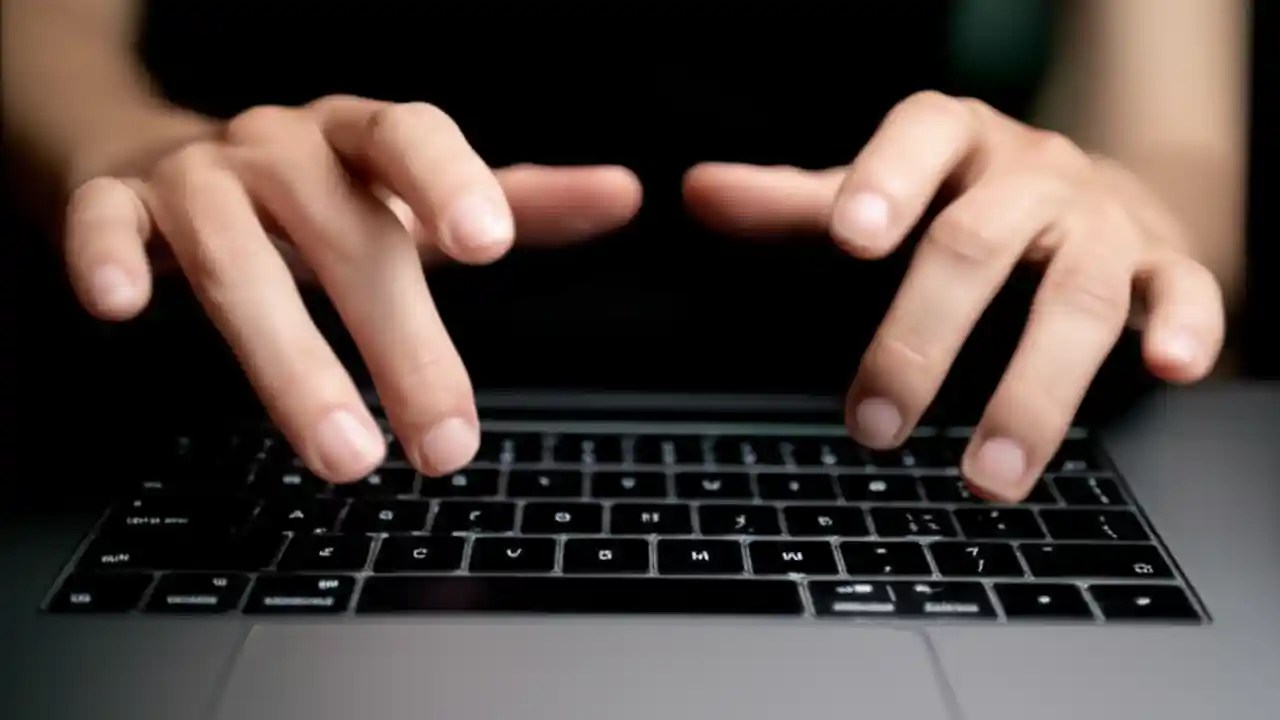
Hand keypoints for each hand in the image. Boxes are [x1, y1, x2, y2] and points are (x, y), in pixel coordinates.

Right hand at [63, 96, 641, 482]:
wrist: (154, 158)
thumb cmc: (312, 195)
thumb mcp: (413, 196)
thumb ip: (515, 200)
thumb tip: (624, 193)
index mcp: (357, 141)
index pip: (408, 137)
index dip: (448, 181)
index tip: (487, 247)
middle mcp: (278, 150)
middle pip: (341, 231)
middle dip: (398, 340)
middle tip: (445, 444)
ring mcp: (194, 177)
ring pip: (233, 255)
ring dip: (288, 357)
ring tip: (344, 453)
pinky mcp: (113, 204)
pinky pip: (106, 224)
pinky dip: (111, 259)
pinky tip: (122, 308)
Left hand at [684, 91, 1223, 500]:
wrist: (1086, 192)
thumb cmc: (961, 200)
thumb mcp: (880, 194)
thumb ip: (796, 203)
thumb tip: (700, 192)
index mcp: (956, 145)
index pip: (921, 137)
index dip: (886, 181)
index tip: (850, 236)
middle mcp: (1031, 176)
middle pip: (978, 243)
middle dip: (922, 336)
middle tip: (873, 422)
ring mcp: (1102, 219)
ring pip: (1077, 293)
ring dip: (1034, 388)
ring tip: (989, 474)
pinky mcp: (1165, 260)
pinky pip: (1184, 289)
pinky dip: (1185, 326)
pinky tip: (1169, 370)